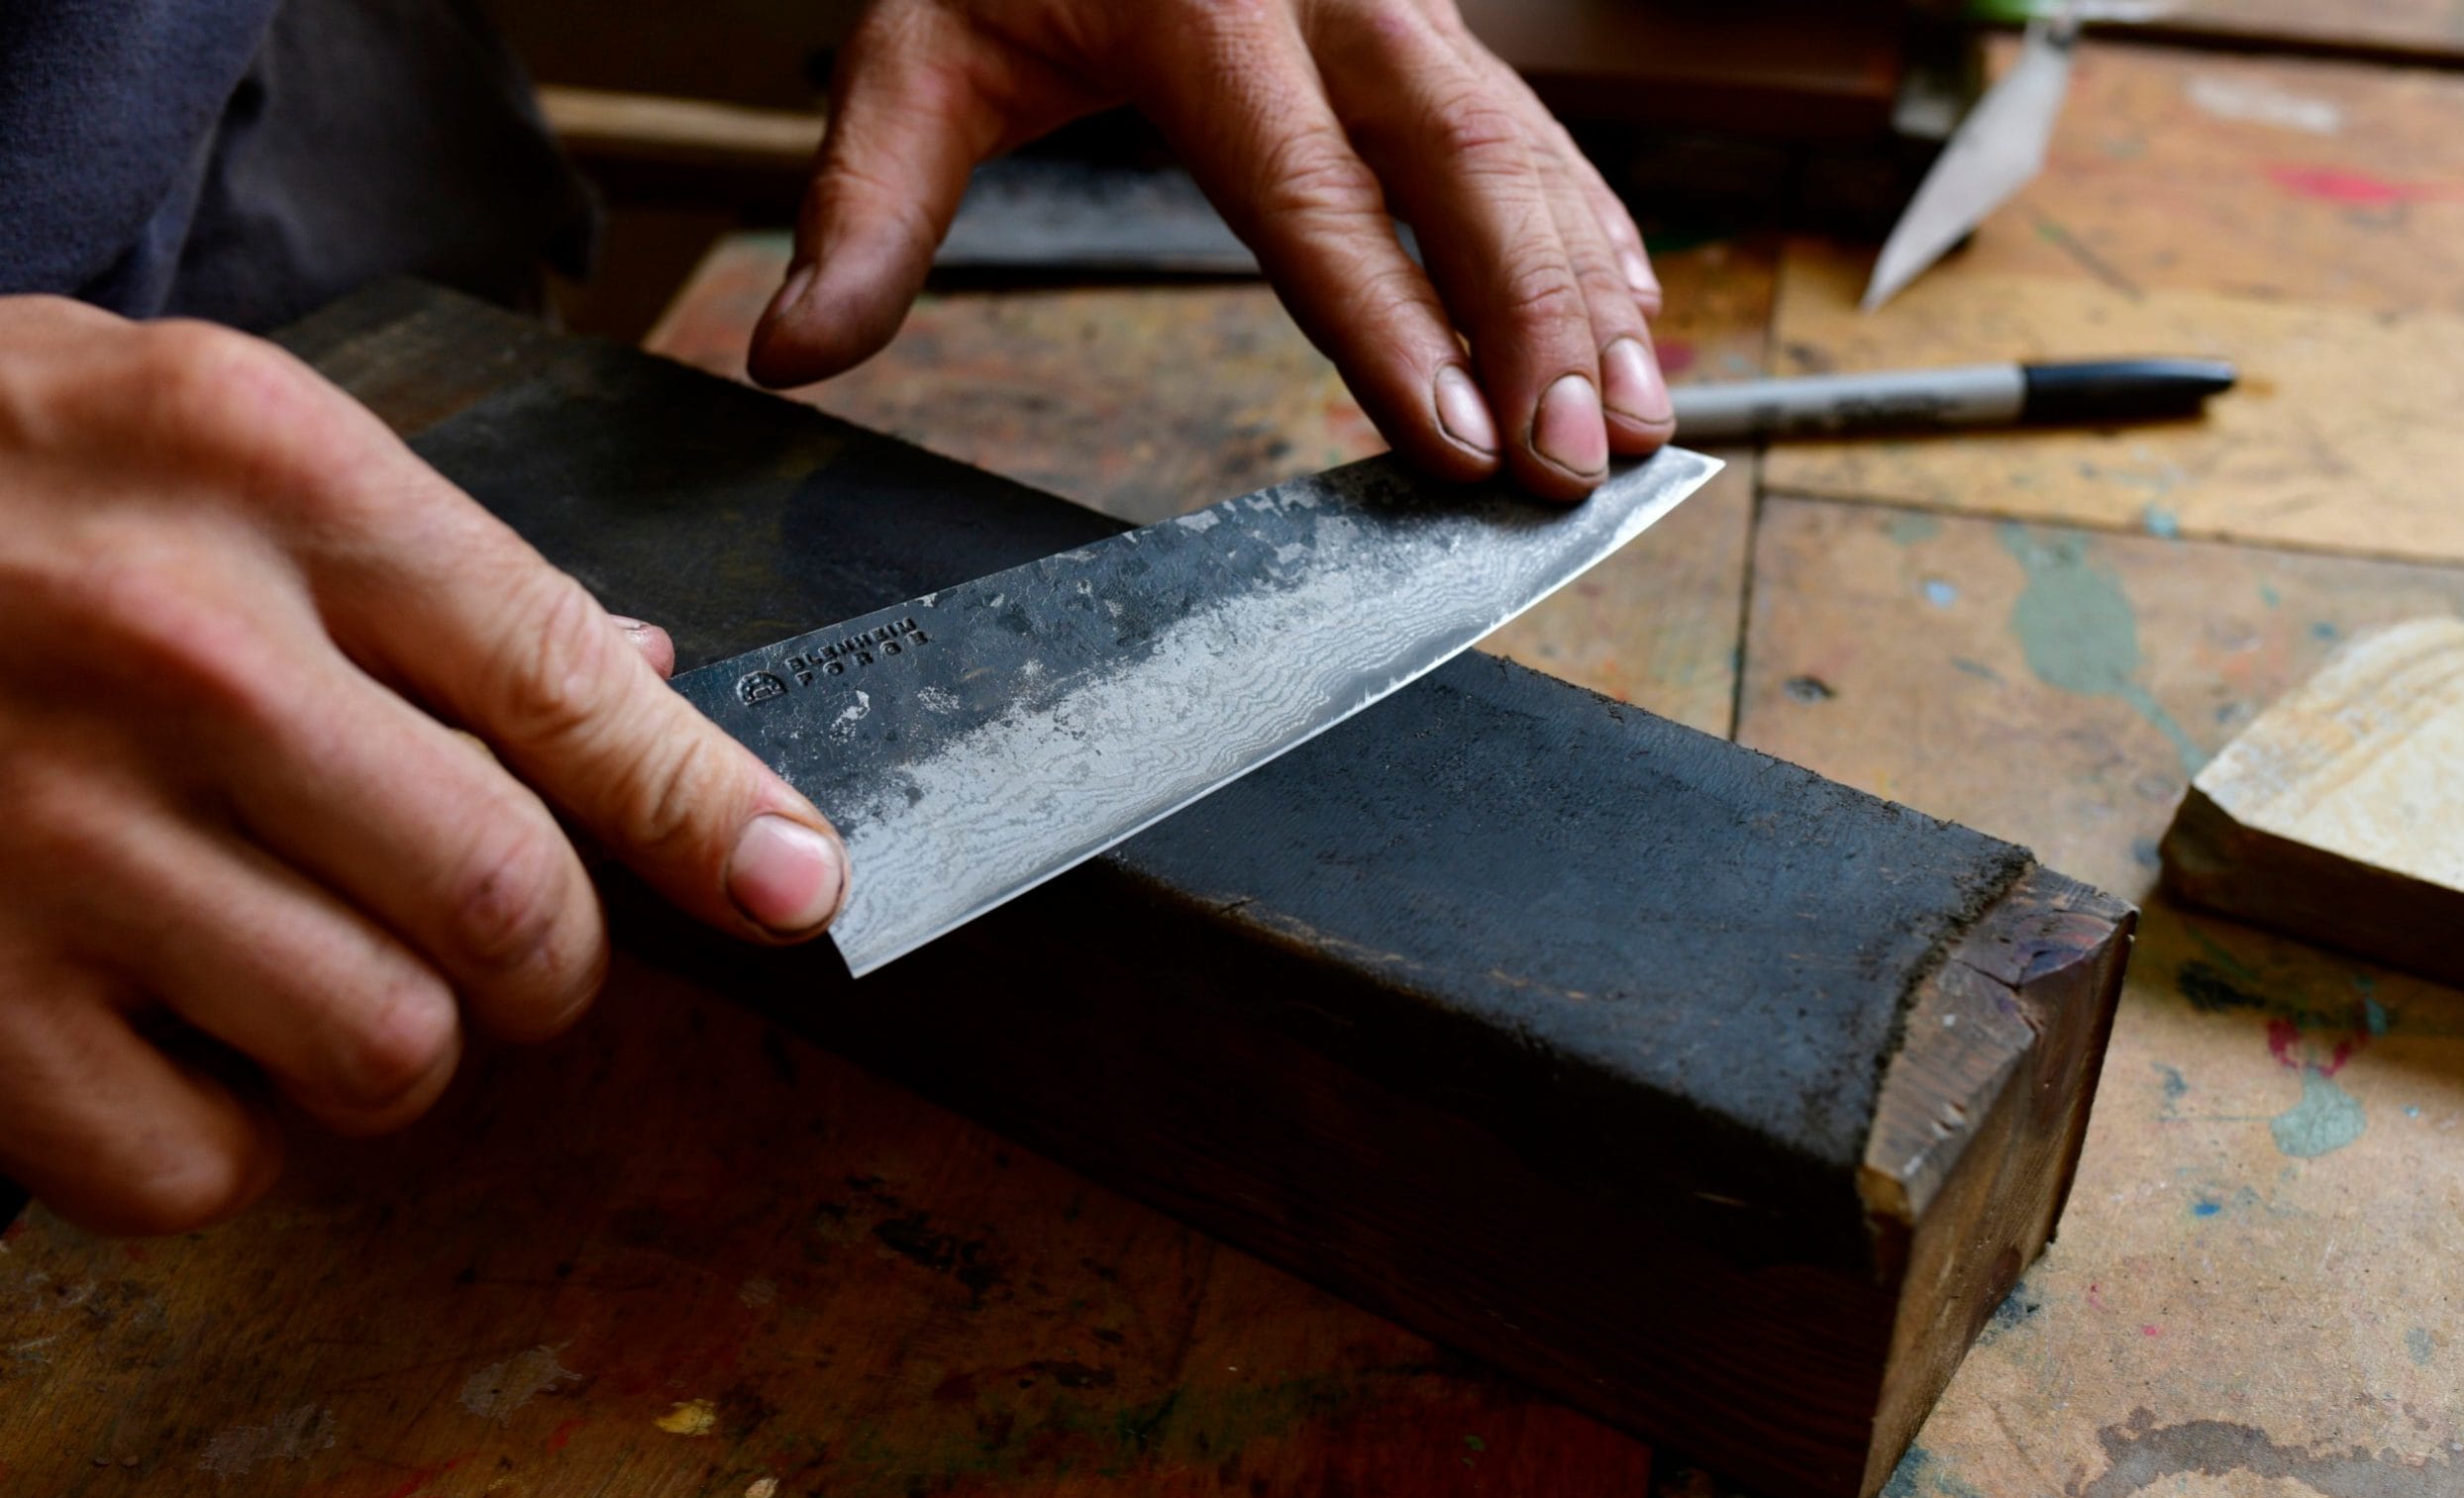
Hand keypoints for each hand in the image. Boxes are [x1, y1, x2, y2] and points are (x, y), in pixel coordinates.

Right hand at [0, 297, 847, 1233]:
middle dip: (549, 958)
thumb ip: (440, 567)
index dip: (712, 816)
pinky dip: (226, 1135)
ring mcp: (46, 836)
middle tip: (498, 933)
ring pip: (385, 1052)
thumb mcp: (221, 436)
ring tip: (308, 959)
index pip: (570, 689)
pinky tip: (178, 1032)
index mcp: (275, 485)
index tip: (796, 887)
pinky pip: (201, 1164)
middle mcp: (178, 655)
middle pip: (508, 903)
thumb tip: (648, 692)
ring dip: (393, 1042)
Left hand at [747, 0, 1671, 498]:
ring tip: (1643, 420)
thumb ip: (867, 208)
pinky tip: (1633, 319)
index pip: (1309, 195)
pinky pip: (1540, 129)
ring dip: (1591, 294)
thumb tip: (791, 353)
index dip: (1390, 322)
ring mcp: (1399, 9)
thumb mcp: (918, 54)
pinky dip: (1593, 230)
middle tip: (1574, 458)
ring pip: (1527, 152)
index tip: (1451, 434)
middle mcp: (1331, 4)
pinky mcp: (1431, 25)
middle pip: (1461, 172)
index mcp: (1205, 18)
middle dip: (1533, 327)